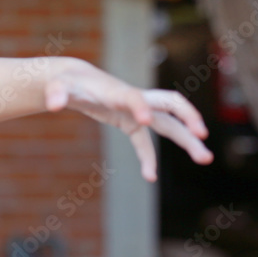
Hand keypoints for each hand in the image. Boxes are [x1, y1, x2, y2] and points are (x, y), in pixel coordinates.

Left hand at [43, 59, 213, 181]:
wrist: (75, 79)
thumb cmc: (67, 83)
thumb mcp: (57, 87)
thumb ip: (55, 93)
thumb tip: (51, 104)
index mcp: (117, 91)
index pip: (134, 97)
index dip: (140, 107)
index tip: (145, 121)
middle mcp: (134, 100)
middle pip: (170, 104)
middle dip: (188, 117)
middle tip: (203, 135)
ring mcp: (136, 111)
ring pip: (169, 124)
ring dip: (187, 139)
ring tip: (206, 158)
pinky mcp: (131, 122)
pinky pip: (146, 142)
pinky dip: (149, 158)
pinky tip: (149, 177)